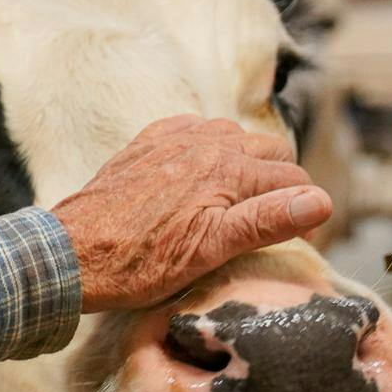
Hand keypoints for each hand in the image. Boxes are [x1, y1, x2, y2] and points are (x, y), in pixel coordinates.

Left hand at [50, 116, 331, 312]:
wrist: (69, 255)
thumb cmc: (139, 262)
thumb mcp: (211, 251)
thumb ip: (267, 221)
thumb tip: (322, 199)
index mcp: (227, 169)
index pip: (293, 179)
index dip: (305, 211)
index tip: (301, 240)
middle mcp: (203, 143)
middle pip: (268, 151)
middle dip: (279, 182)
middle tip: (272, 219)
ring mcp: (171, 140)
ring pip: (232, 137)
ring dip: (245, 161)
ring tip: (239, 199)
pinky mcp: (144, 145)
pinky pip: (190, 130)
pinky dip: (206, 146)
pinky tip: (200, 173)